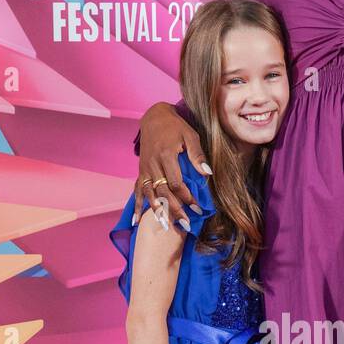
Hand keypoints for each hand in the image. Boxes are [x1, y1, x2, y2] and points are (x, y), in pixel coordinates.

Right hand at [134, 101, 211, 228]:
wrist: (154, 118)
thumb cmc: (176, 127)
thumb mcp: (190, 135)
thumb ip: (197, 155)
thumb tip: (207, 174)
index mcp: (166, 155)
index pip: (176, 183)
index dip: (187, 197)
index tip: (198, 208)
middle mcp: (153, 164)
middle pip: (163, 192)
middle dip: (175, 209)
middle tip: (186, 224)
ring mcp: (145, 168)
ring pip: (149, 193)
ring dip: (157, 211)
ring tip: (165, 226)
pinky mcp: (141, 171)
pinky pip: (137, 190)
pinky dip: (137, 206)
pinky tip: (136, 222)